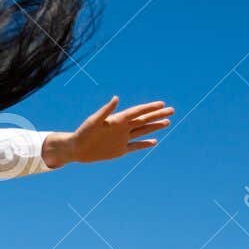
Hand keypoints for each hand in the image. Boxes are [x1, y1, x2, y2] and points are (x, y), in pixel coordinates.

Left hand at [42, 98, 173, 167]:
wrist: (76, 149)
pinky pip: (135, 146)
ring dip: (154, 127)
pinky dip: (145, 143)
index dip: (149, 108)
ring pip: (142, 131)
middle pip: (144, 120)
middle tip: (172, 110)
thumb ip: (106, 110)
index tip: (162, 103)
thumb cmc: (83, 132)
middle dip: (157, 115)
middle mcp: (122, 128)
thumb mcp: (94, 121)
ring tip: (167, 122)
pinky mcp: (120, 150)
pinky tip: (155, 141)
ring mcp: (122, 139)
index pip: (137, 112)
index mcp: (117, 120)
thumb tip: (116, 98)